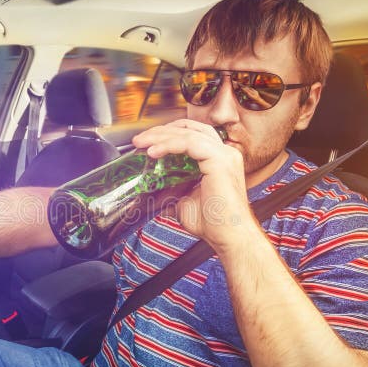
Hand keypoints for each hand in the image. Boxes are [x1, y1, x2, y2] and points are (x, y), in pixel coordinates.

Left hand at [131, 119, 253, 248]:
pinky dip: (169, 145)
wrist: (229, 238)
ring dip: (161, 136)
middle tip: (139, 140)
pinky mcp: (220, 161)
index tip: (147, 142)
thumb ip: (170, 189)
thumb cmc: (213, 223)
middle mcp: (224, 153)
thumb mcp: (183, 200)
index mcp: (218, 159)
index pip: (192, 134)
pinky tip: (153, 151)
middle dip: (161, 131)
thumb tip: (150, 189)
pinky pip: (190, 144)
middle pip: (189, 129)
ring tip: (141, 143)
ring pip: (188, 133)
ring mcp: (224, 155)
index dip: (168, 134)